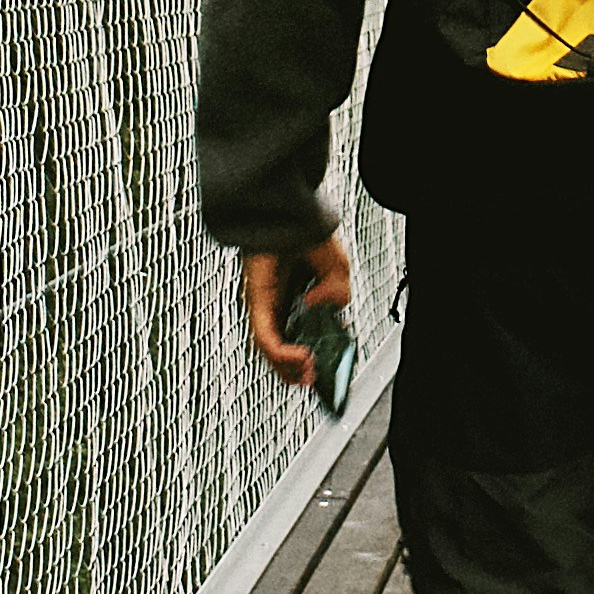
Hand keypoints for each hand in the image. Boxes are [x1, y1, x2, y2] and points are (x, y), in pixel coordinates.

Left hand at [244, 235, 352, 389]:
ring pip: (271, 352)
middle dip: (299, 372)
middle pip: (282, 351)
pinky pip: (264, 337)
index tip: (327, 370)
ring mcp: (265, 307)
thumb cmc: (307, 235)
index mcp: (297, 299)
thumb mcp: (337, 270)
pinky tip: (300, 358)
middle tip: (316, 381)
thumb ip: (336, 295)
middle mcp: (279, 306)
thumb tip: (318, 308)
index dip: (314, 356)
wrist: (288, 212)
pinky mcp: (256, 303)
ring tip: (309, 378)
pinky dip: (281, 354)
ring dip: (289, 371)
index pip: (302, 337)